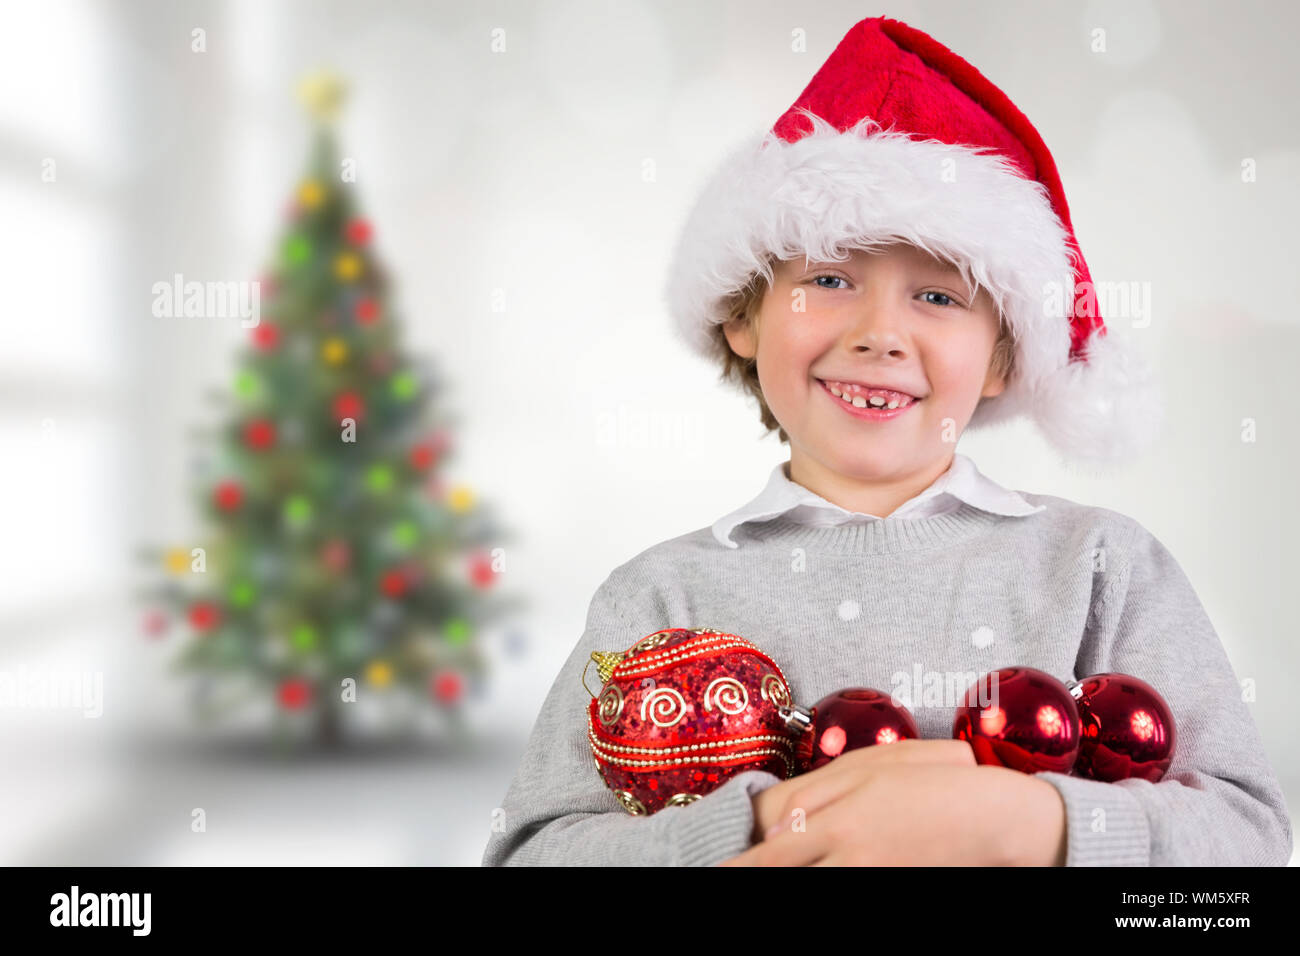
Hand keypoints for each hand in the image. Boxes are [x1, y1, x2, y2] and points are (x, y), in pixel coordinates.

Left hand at [728, 745, 1066, 865]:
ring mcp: (863, 870)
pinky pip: (841, 890)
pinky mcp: (885, 887)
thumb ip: (817, 791)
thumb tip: (776, 818)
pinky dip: (822, 885)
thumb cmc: (933, 783)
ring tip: (752, 876)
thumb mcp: (871, 769)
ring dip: (780, 879)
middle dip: (747, 873)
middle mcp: (842, 845)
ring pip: (803, 883)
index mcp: (834, 811)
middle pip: (778, 867)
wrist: (995, 815)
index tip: (714, 863)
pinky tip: (811, 875)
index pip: (768, 839)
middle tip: (715, 875)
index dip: (740, 856)